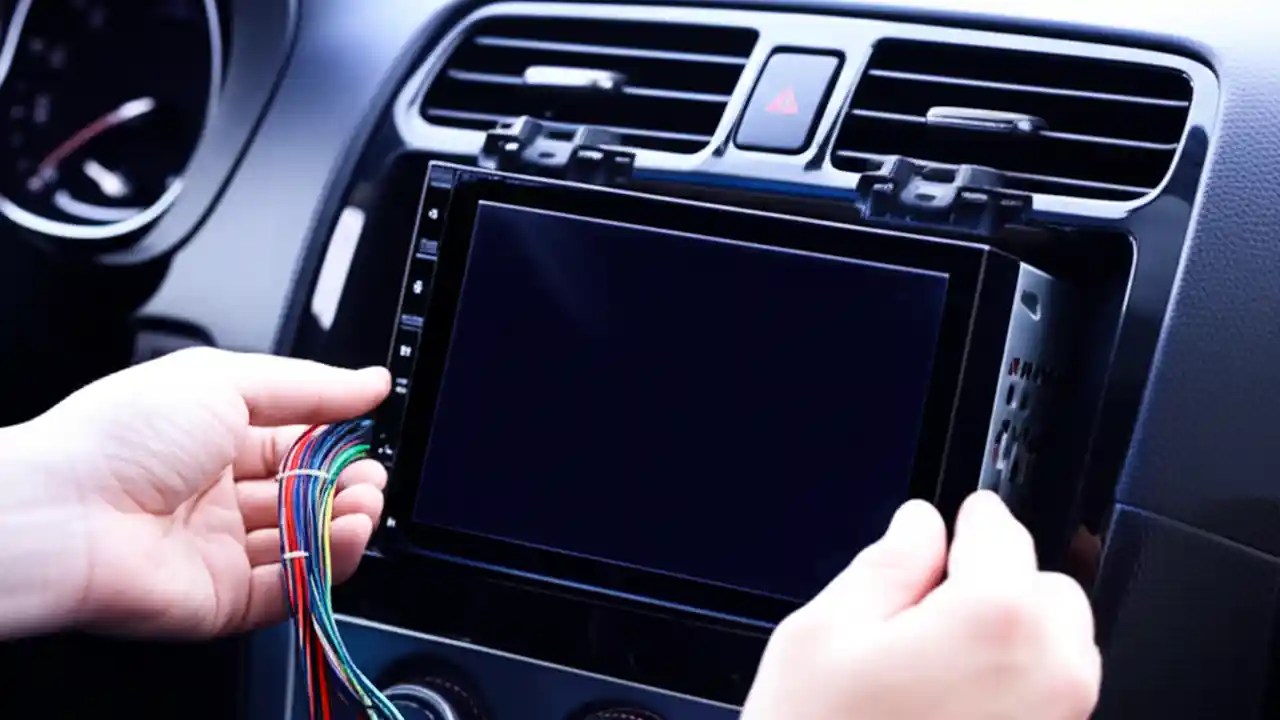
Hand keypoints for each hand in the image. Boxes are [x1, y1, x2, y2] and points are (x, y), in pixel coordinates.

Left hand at [0, 348, 389, 638]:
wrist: (64, 515)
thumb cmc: (121, 437)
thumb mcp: (224, 379)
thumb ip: (308, 385)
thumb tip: (370, 383)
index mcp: (211, 439)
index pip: (293, 443)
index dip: (334, 442)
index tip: (367, 436)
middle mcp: (216, 497)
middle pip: (305, 495)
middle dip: (348, 485)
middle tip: (368, 477)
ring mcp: (221, 550)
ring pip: (305, 542)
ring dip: (345, 521)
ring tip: (363, 504)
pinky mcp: (226, 599)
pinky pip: (293, 586)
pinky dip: (329, 563)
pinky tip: (346, 533)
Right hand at [742, 491, 1100, 719]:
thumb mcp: (822, 634)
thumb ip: (885, 564)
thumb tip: (919, 528)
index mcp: (993, 619)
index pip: (1001, 530)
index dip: (966, 523)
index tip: (951, 526)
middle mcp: (1048, 675)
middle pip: (1046, 589)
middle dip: (996, 586)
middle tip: (926, 613)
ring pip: (1057, 649)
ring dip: (1011, 640)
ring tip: (933, 670)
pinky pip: (1050, 704)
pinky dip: (1012, 691)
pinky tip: (947, 709)